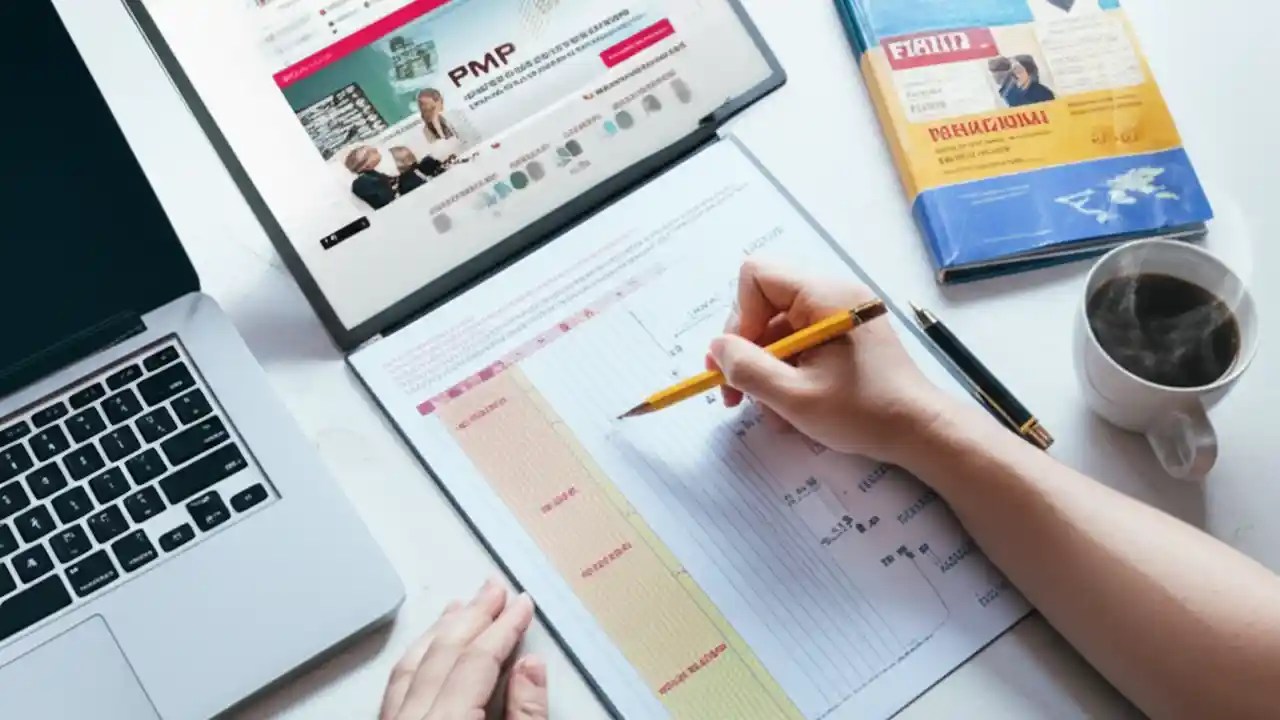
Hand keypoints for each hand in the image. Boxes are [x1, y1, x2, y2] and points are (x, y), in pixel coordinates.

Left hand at [380, 579, 547, 719]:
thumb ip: (526, 714)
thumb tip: (531, 666)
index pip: (477, 660)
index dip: (504, 628)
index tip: (523, 605)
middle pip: (443, 653)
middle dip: (473, 617)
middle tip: (495, 589)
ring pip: (412, 664)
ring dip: (441, 630)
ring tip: (461, 606)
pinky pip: (396, 684)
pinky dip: (416, 656)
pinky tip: (427, 644)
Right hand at [708, 260, 950, 466]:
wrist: (920, 431)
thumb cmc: (863, 412)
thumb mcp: (794, 397)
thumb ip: (747, 369)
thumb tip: (717, 349)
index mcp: (824, 296)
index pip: (757, 275)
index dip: (739, 317)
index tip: (739, 360)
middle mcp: (832, 294)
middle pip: (764, 305)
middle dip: (747, 352)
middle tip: (736, 395)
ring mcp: (839, 315)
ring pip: (779, 331)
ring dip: (766, 371)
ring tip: (773, 412)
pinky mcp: (844, 336)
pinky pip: (800, 344)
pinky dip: (788, 374)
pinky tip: (792, 409)